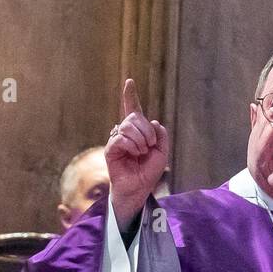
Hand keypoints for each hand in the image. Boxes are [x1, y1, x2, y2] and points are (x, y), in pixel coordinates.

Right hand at [106, 78, 169, 225]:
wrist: (139, 189)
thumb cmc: (148, 172)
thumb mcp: (162, 153)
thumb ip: (161, 136)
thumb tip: (152, 121)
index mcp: (138, 132)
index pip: (133, 110)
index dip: (131, 96)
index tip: (130, 81)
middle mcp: (125, 133)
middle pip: (134, 117)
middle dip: (146, 130)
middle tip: (150, 145)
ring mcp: (117, 140)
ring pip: (127, 126)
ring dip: (140, 139)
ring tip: (142, 152)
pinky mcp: (110, 149)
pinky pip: (120, 138)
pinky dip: (132, 145)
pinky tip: (135, 154)